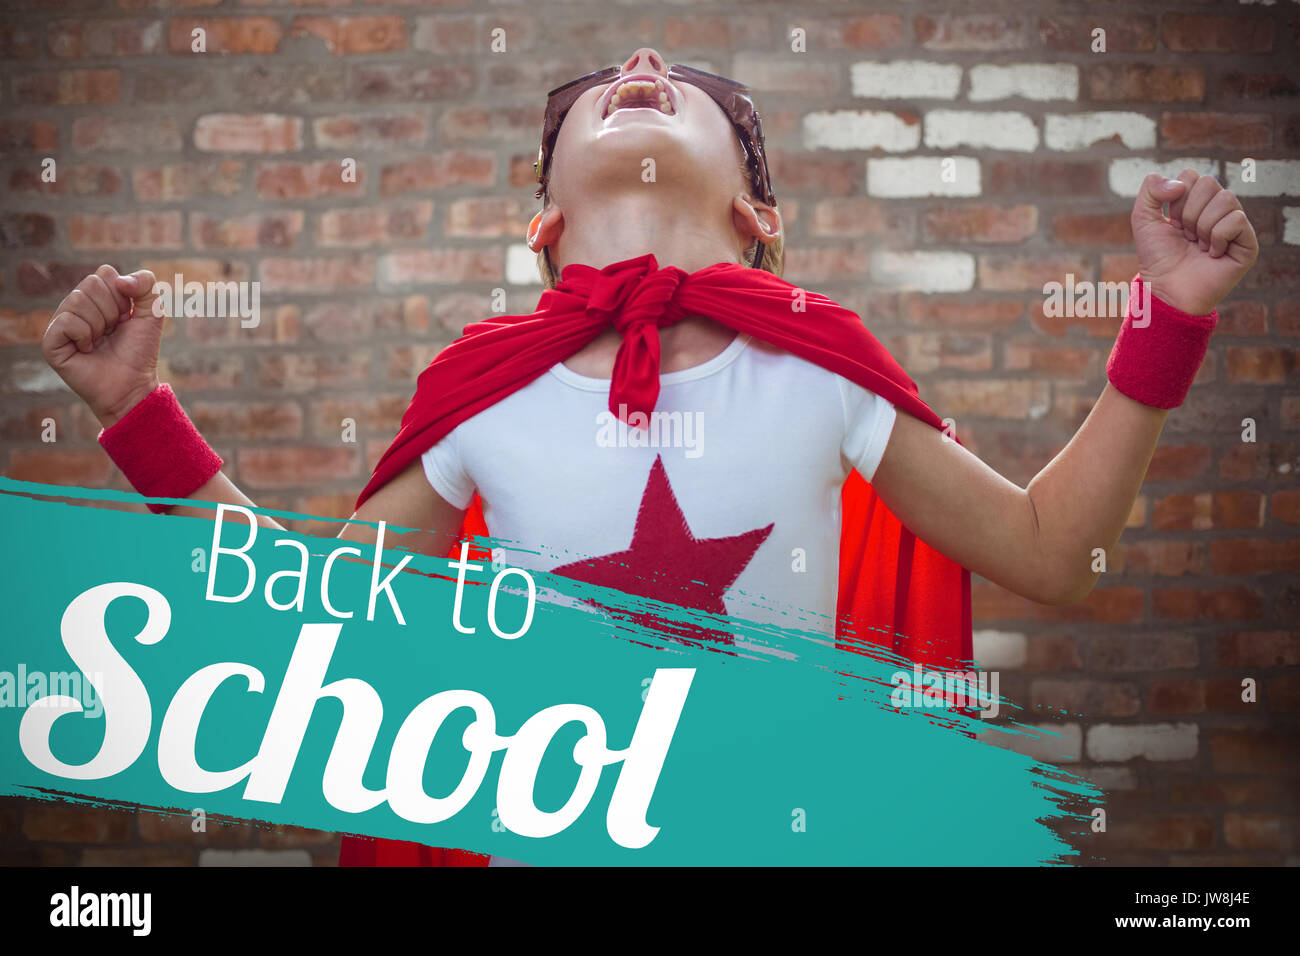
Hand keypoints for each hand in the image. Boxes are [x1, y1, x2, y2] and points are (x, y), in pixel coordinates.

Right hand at [40, 265, 163, 427]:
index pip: (104, 273)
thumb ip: (145, 285)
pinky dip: (84, 335)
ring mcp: (60, 323)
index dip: (122, 296)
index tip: (126, 317)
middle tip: (112, 331)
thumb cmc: (139, 351)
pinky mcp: (51, 342)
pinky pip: (67, 321)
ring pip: (78, 300)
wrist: (133, 385)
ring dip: (100, 324)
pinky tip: (87, 350)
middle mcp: (75, 306)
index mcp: (96, 297)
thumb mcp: (152, 313)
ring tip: (100, 341)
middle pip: (90, 283)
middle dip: (112, 310)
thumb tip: (119, 279)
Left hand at [1131, 170, 1258, 315]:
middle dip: (1188, 212)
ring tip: (1198, 245)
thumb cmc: (1156, 256)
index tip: (1172, 223)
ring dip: (1202, 226)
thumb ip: (1151, 189)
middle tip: (1185, 235)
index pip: (1192, 176)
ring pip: (1226, 199)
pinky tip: (1212, 253)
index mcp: (1196, 201)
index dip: (1176, 200)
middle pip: (1210, 182)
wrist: (1167, 288)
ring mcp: (1234, 224)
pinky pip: (1237, 219)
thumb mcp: (1143, 218)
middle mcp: (1218, 209)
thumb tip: (1181, 183)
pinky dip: (1217, 237)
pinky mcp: (1247, 242)